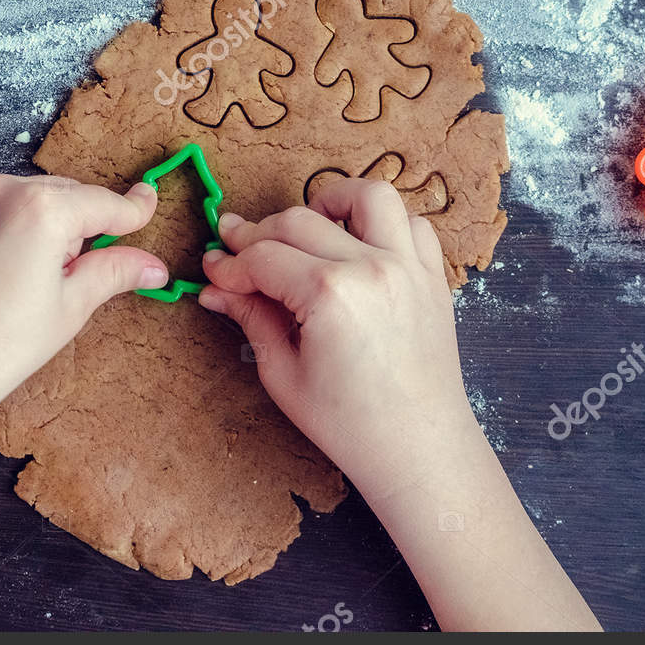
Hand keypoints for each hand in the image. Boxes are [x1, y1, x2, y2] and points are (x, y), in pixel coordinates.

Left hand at [0, 175, 166, 448]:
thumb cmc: (0, 349)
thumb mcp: (69, 309)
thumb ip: (112, 272)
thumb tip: (154, 266)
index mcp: (43, 210)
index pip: (101, 203)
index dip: (130, 209)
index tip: (145, 202)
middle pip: (54, 194)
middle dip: (69, 223)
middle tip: (65, 269)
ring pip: (7, 199)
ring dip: (21, 223)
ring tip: (11, 276)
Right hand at [198, 177, 477, 494]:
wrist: (417, 448)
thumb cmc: (349, 424)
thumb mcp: (284, 374)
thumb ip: (251, 319)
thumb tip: (216, 289)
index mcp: (330, 294)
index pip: (262, 259)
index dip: (229, 264)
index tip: (213, 271)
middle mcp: (372, 268)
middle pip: (299, 221)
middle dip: (258, 232)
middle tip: (236, 249)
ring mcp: (408, 267)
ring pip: (367, 196)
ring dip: (330, 200)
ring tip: (309, 224)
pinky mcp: (432, 277)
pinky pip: (411, 223)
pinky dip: (383, 223)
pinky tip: (359, 245)